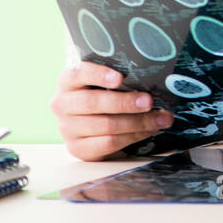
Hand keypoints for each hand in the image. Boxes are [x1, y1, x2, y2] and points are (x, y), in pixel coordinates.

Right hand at [50, 61, 173, 161]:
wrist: (88, 123)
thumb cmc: (101, 94)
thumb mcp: (103, 82)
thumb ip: (117, 78)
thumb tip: (150, 80)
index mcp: (67, 81)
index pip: (79, 74)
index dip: (99, 75)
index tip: (120, 78)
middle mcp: (62, 104)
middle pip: (93, 103)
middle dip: (125, 102)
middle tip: (149, 101)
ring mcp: (67, 128)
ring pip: (105, 126)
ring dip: (137, 122)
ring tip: (159, 118)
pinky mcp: (77, 148)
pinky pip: (108, 144)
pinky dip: (132, 137)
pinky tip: (148, 130)